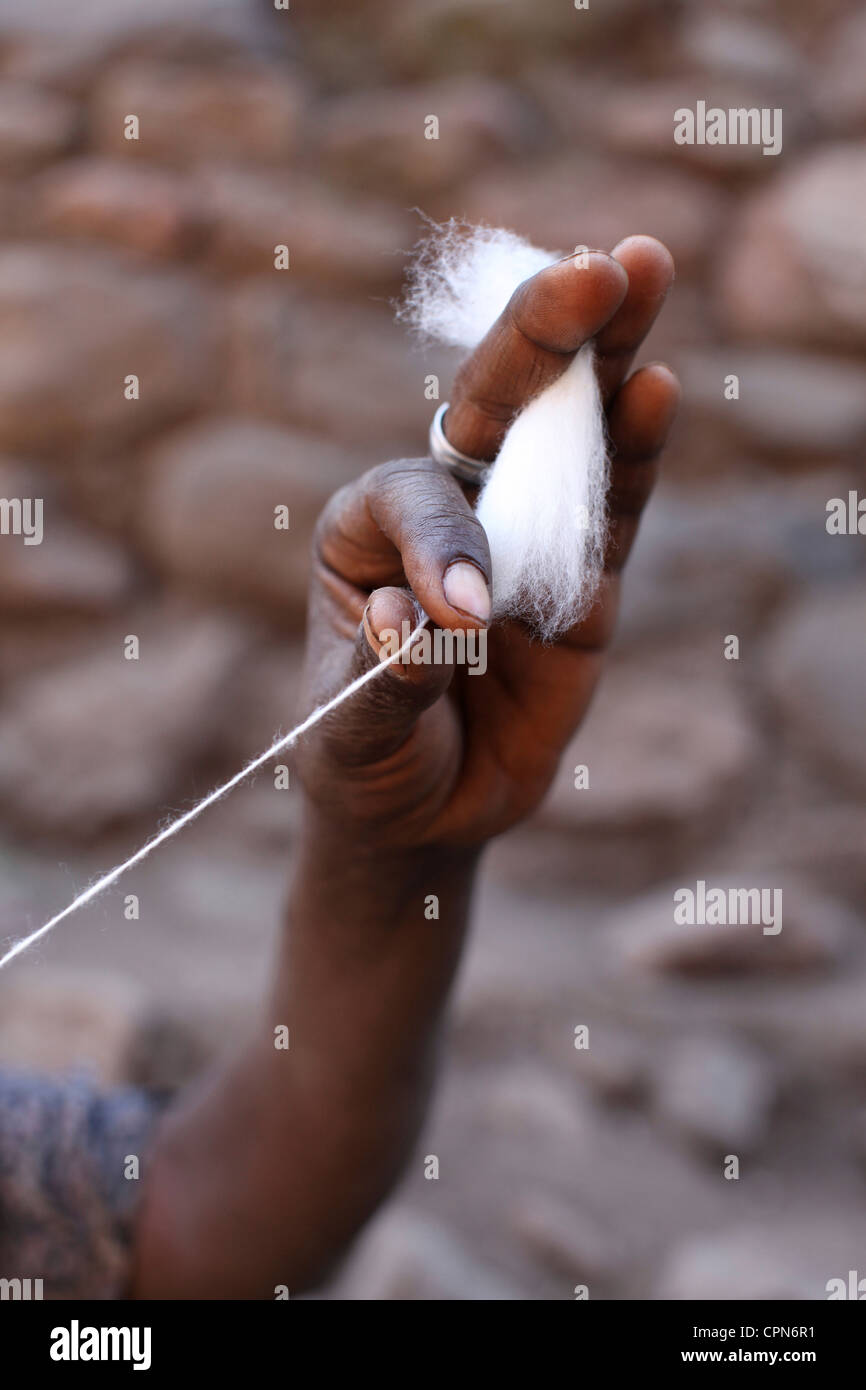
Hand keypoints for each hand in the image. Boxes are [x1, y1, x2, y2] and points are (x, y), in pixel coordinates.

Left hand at [297, 236, 678, 850]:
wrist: (422, 816)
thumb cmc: (366, 763)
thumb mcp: (348, 738)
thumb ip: (382, 685)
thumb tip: (420, 624)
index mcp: (367, 532)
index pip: (410, 499)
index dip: (443, 539)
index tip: (464, 615)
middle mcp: (447, 514)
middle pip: (494, 410)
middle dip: (540, 339)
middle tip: (596, 267)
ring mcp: (522, 539)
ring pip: (568, 439)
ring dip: (606, 360)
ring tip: (642, 268)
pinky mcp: (584, 581)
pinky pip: (612, 512)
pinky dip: (635, 454)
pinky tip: (656, 384)